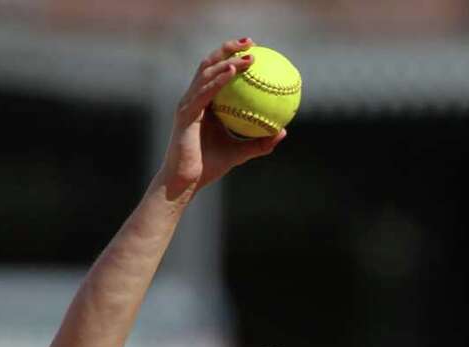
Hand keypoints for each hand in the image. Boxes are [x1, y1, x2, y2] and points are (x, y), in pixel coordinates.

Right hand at [159, 40, 285, 200]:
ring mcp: (189, 104)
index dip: (233, 57)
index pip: (218, 72)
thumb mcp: (239, 153)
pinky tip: (234, 71)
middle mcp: (195, 98)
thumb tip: (282, 132)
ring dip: (227, 60)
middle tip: (251, 43)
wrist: (185, 182)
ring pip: (207, 73)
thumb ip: (259, 143)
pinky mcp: (186, 113)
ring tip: (248, 56)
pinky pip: (205, 91)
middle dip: (229, 48)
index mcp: (205, 103)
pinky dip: (219, 79)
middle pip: (210, 64)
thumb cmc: (208, 167)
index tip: (254, 50)